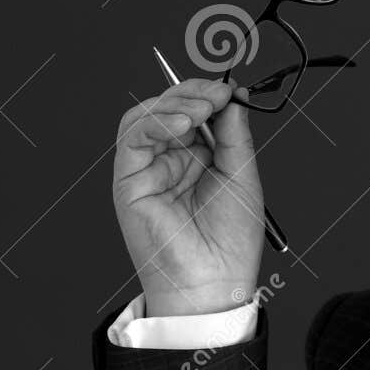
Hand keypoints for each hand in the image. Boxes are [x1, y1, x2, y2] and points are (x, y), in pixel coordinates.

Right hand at [112, 77, 263, 316]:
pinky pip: (132, 138)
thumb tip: (234, 94)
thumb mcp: (241, 175)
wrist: (214, 280)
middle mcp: (169, 160)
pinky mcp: (128, 181)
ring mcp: (147, 169)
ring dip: (174, 104)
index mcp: (197, 158)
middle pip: (167, 107)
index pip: (193, 111)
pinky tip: (181, 125)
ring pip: (145, 116)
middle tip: (217, 94)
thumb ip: (234, 133)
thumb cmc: (230, 240)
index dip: (207, 94)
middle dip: (192, 93)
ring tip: (201, 110)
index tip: (229, 89)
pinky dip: (154, 122)